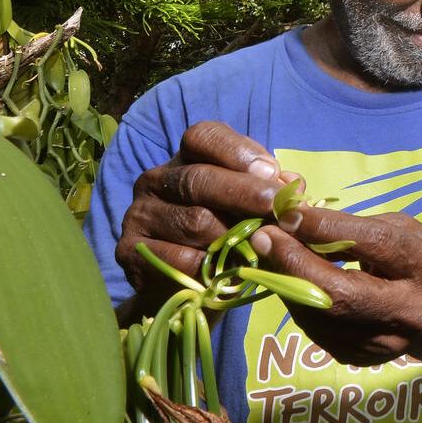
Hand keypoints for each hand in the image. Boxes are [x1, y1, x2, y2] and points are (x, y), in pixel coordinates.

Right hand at [116, 121, 291, 306]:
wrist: (188, 286)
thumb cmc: (226, 235)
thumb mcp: (248, 207)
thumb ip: (268, 189)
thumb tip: (293, 185)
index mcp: (183, 159)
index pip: (202, 136)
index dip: (236, 150)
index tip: (271, 171)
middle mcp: (154, 180)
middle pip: (199, 178)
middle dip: (245, 194)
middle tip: (278, 209)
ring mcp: (138, 215)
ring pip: (193, 221)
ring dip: (233, 236)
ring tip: (261, 246)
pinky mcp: (128, 251)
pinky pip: (178, 258)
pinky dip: (210, 266)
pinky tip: (229, 271)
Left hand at [248, 207, 421, 367]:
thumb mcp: (406, 231)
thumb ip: (358, 228)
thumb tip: (299, 220)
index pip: (373, 244)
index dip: (325, 228)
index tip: (288, 214)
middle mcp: (410, 311)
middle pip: (340, 293)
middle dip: (294, 263)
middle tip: (265, 238)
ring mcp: (386, 343)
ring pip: (320, 316)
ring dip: (287, 283)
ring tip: (273, 256)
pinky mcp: (362, 359)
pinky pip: (316, 331)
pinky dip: (298, 303)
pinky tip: (292, 283)